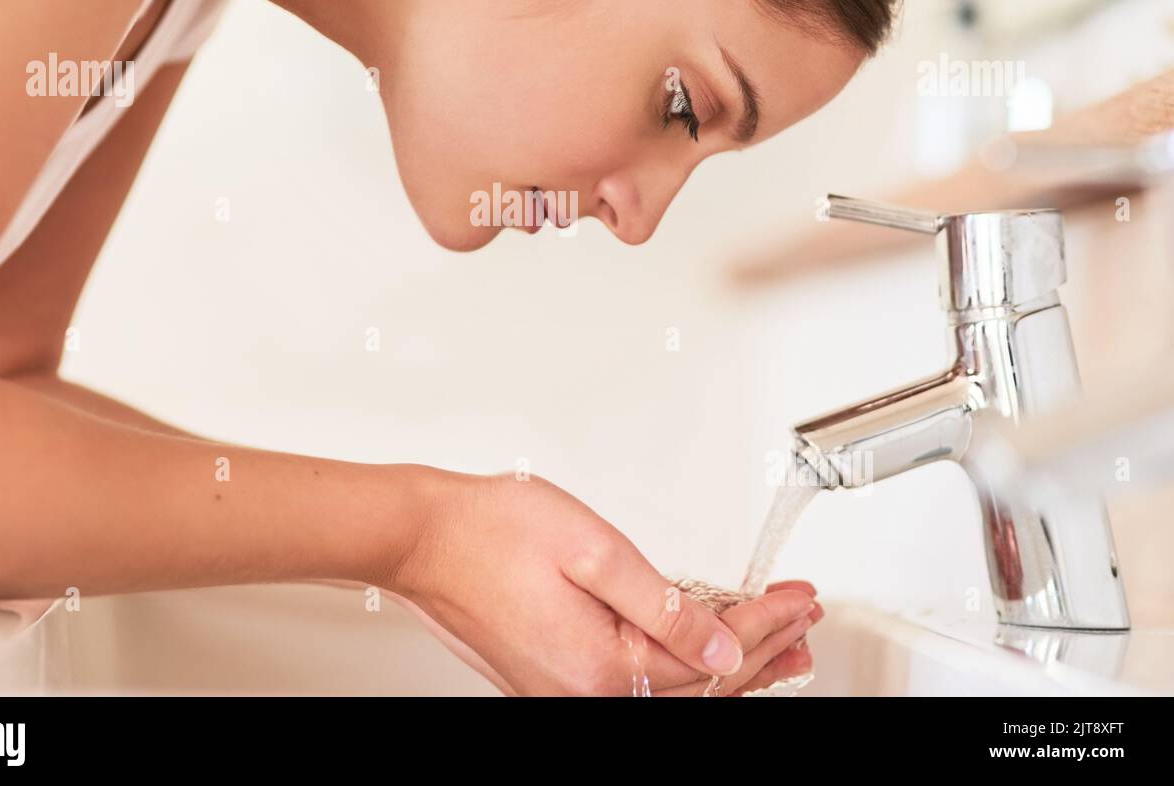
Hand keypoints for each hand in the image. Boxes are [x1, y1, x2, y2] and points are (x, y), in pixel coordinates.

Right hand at [385, 470, 820, 695]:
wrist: (422, 538)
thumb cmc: (490, 532)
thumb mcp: (595, 553)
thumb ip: (666, 605)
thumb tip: (723, 647)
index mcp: (602, 668)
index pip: (712, 658)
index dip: (766, 626)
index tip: (800, 599)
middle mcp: (584, 695)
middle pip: (699, 686)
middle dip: (762, 651)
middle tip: (804, 623)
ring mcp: (566, 690)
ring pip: (671, 690)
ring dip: (728, 665)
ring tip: (776, 648)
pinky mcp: (553, 676)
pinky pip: (638, 681)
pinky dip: (682, 664)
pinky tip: (699, 650)